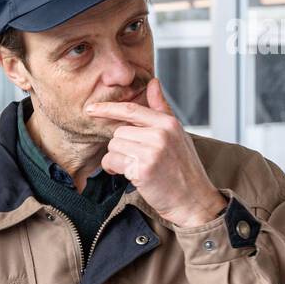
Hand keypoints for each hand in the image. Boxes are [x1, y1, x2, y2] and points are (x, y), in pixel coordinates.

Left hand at [85, 78, 226, 227]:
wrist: (194, 201)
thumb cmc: (183, 169)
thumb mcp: (177, 135)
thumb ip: (162, 109)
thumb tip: (154, 82)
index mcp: (168, 123)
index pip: (130, 110)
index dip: (107, 109)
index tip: (90, 109)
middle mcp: (160, 134)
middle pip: (119, 132)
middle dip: (121, 148)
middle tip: (136, 161)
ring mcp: (152, 151)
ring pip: (113, 147)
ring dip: (117, 160)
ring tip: (136, 169)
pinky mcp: (142, 169)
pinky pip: (112, 162)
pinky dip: (115, 170)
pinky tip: (131, 176)